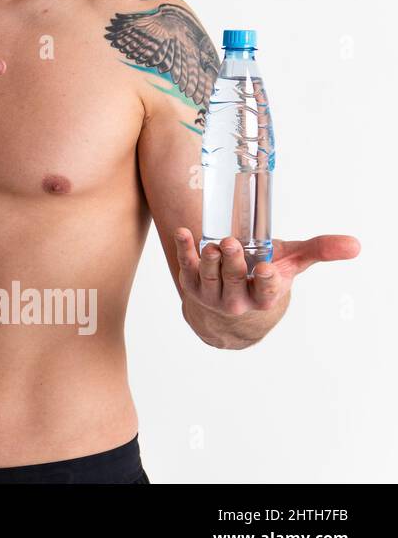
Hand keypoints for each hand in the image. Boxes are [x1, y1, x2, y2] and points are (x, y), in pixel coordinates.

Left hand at [173, 228, 360, 316]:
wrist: (229, 304)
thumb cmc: (263, 276)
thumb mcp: (291, 265)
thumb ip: (319, 251)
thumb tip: (355, 244)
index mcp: (264, 297)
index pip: (267, 292)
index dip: (266, 282)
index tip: (267, 270)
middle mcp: (236, 299)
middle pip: (233, 280)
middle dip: (232, 263)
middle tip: (232, 243)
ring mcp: (211, 293)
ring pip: (209, 276)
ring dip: (209, 259)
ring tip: (212, 244)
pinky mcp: (191, 283)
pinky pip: (186, 266)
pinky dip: (184, 249)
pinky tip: (182, 233)